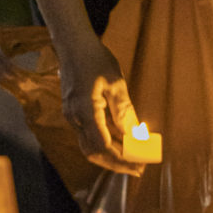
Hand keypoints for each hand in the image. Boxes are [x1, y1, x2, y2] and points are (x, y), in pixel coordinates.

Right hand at [57, 35, 143, 173]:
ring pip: (89, 146)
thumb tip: (135, 136)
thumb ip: (124, 112)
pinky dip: (104, 142)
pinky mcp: (73, 112)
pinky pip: (88, 135)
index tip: (140, 163)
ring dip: (110, 155)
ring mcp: (71, 116)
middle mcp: (74, 118)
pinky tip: (121, 141)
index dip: (122, 159)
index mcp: (85, 111)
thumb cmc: (96, 59)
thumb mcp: (116, 84)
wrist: (73, 44)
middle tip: (139, 167)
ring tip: (133, 157)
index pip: (103, 147)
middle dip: (116, 163)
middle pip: (94, 153)